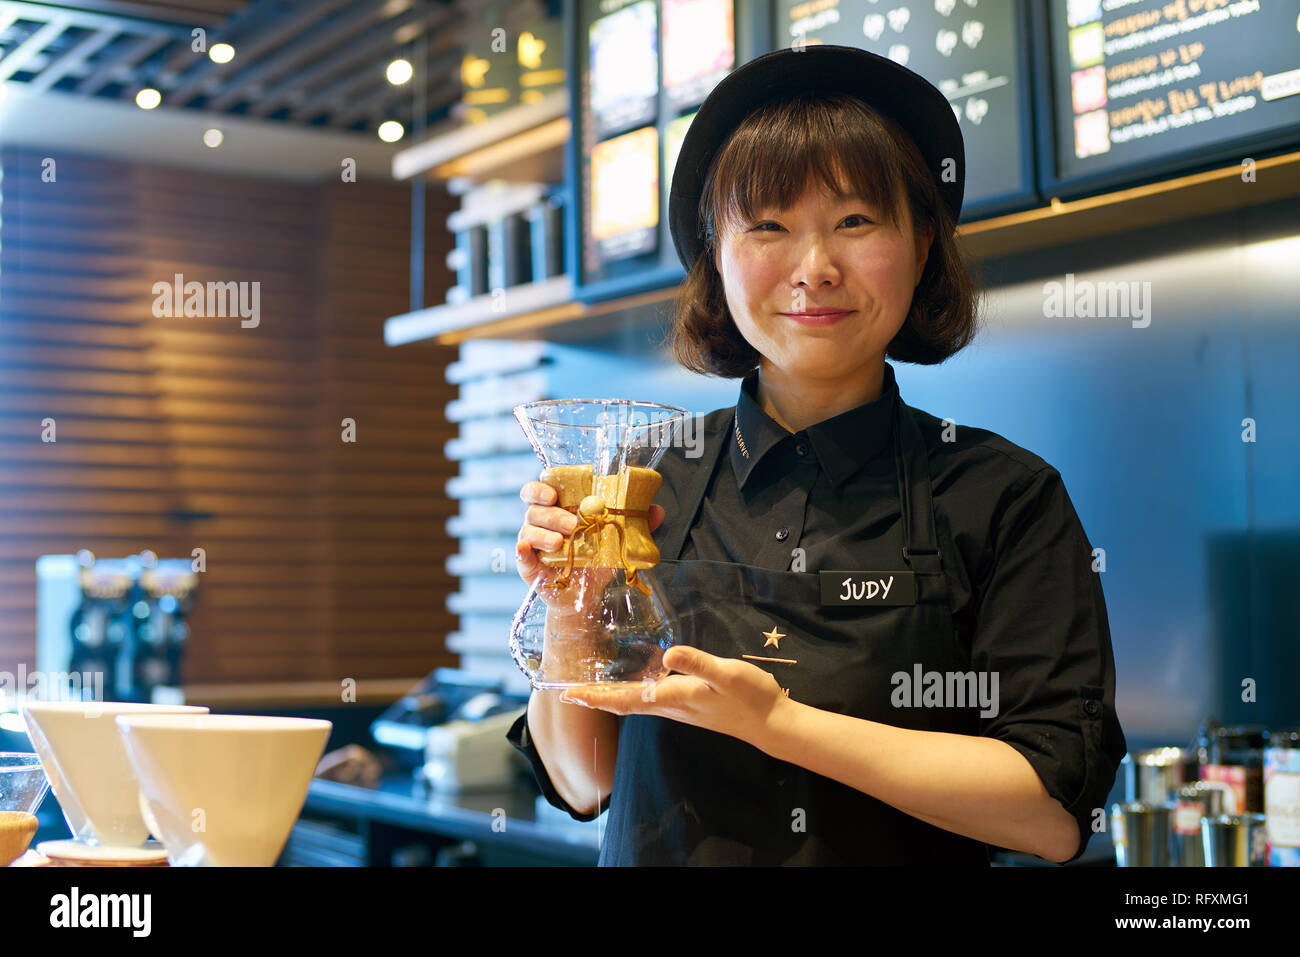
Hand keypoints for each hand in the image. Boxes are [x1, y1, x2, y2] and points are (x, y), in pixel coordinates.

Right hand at [516, 478, 664, 586]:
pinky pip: (520, 555)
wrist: (585, 594)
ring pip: (528, 529)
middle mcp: (541, 521)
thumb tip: (657, 510)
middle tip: (572, 523)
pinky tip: (525, 551)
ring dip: (543, 534)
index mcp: (558, 508)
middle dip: (552, 513)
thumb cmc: (596, 560)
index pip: (540, 489)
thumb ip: (634, 524)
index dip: (542, 487)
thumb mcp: (615, 541)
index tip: (554, 493)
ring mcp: (531, 542)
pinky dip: (521, 552)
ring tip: (561, 543)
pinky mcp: (527, 564)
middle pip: (534, 507)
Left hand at [559, 645, 794, 754]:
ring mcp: (680, 708)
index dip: (597, 696)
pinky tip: (631, 685)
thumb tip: (667, 654)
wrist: (771, 722)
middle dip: (596, 698)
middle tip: (568, 693)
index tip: (569, 694)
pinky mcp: (689, 705)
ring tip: (590, 690)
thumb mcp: (727, 674)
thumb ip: (698, 663)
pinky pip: (649, 701)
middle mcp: (671, 706)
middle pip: (625, 704)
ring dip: (610, 697)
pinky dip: (631, 694)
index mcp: (674, 697)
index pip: (626, 699)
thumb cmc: (750, 697)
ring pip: (635, 703)